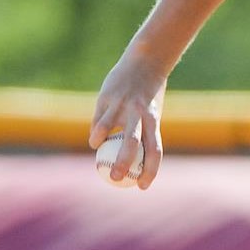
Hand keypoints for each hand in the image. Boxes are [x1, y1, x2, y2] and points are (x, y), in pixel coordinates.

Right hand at [89, 51, 168, 189]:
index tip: (142, 186)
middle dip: (123, 164)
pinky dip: (95, 132)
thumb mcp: (152, 114)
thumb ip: (142, 135)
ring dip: (101, 145)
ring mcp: (121, 105)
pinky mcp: (106, 97)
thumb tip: (131, 163)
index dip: (150, 171)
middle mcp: (139, 114)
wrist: (145, 62)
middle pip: (132, 143)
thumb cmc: (149, 95)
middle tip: (115, 180)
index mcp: (154, 121)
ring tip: (99, 157)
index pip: (155, 151)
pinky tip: (95, 141)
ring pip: (108, 128)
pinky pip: (98, 119)